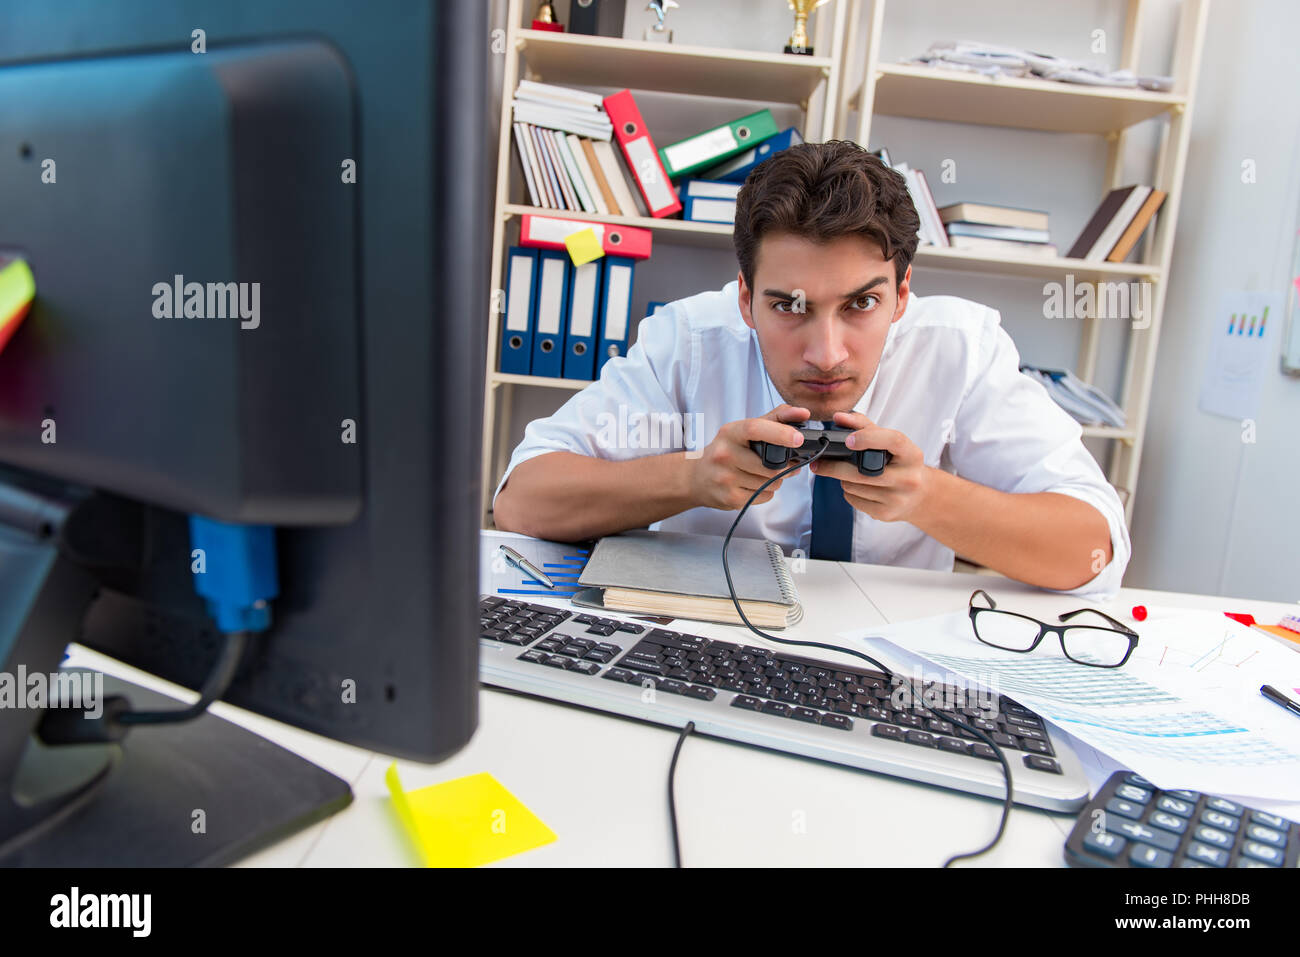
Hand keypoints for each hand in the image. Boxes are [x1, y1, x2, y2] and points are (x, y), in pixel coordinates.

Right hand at [687, 404, 809, 510]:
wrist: (697, 477)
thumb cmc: (726, 450)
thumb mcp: (743, 430)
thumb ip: (774, 418)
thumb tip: (803, 413)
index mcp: (730, 433)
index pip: (755, 429)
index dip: (780, 433)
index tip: (798, 438)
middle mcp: (724, 454)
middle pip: (770, 464)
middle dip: (785, 466)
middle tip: (784, 463)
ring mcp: (726, 478)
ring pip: (771, 482)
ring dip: (775, 479)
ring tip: (762, 474)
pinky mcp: (730, 498)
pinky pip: (765, 496)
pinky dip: (767, 491)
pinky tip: (753, 484)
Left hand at [810, 411, 929, 522]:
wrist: (919, 496)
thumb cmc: (900, 463)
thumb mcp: (890, 443)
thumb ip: (864, 426)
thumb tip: (838, 417)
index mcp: (912, 454)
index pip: (892, 441)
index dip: (868, 438)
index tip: (847, 439)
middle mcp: (908, 478)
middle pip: (861, 472)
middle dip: (834, 466)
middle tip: (818, 463)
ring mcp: (897, 498)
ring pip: (853, 486)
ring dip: (843, 479)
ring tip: (851, 474)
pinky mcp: (885, 513)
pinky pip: (853, 500)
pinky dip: (849, 492)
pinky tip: (858, 488)